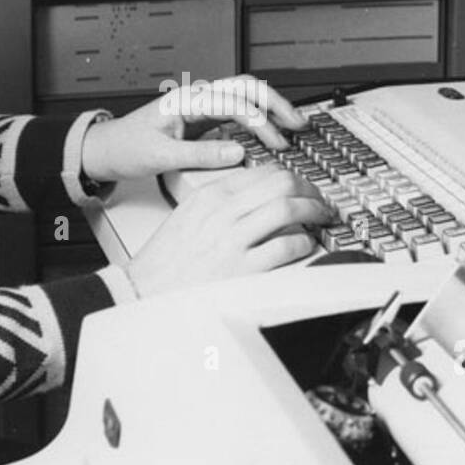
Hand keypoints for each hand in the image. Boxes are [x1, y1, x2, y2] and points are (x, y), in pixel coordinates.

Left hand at [80, 75, 305, 184]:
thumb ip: (200, 154)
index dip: (258, 121)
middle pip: (245, 87)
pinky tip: (270, 131)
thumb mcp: (161, 156)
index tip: (275, 142)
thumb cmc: (126, 148)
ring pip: (244, 94)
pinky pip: (236, 110)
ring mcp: (200, 105)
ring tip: (292, 124)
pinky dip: (258, 117)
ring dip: (270, 106)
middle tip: (298, 123)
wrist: (106, 149)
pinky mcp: (202, 118)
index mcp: (185, 100)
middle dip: (275, 102)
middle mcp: (195, 97)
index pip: (232, 102)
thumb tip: (238, 153)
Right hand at [125, 165, 334, 298]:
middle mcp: (222, 213)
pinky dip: (303, 243)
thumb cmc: (165, 261)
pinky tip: (305, 245)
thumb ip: (220, 202)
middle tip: (320, 199)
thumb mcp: (187, 215)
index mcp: (209, 196)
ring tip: (321, 218)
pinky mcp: (242, 270)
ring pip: (288, 209)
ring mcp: (233, 241)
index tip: (301, 186)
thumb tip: (257, 197)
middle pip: (281, 184)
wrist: (143, 291)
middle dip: (310, 189)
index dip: (291, 177)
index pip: (262, 172)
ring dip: (313, 211)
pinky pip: (285, 246)